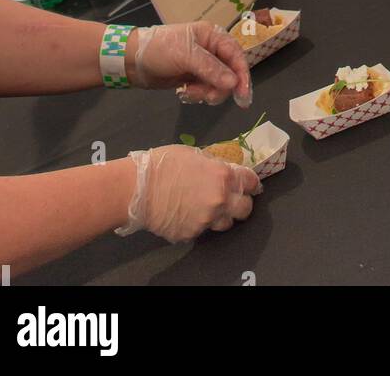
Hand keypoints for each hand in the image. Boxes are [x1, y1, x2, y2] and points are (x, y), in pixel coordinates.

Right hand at [117, 144, 259, 241]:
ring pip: (226, 223)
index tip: (249, 184)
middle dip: (241, 203)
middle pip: (245, 209)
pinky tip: (187, 214)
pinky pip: (202, 230)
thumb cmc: (164, 164)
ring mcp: (206, 220)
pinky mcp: (191, 234)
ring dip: (222, 216)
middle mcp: (220, 200)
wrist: (138, 188)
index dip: (251, 182)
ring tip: (208, 208)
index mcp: (223, 176)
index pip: (250, 182)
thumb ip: (214, 165)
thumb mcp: (195, 155)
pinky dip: (198, 223)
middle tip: (232, 199)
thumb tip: (223, 171)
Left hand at [126, 22, 251, 108]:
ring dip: (206, 93)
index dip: (242, 75)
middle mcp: (210, 50)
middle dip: (219, 87)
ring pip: (218, 85)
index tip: (243, 95)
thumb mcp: (186, 56)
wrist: (131, 60)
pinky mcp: (192, 78)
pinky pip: (205, 90)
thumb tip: (234, 83)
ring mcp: (201, 65)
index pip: (236, 55)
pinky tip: (184, 92)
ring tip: (189, 92)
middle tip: (206, 97)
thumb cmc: (159, 49)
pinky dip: (197, 95)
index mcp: (212, 36)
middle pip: (229, 73)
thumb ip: (211, 69)